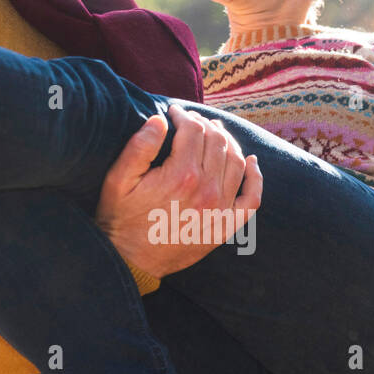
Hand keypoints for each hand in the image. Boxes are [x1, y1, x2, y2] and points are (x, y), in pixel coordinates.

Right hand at [94, 104, 262, 277]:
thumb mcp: (118, 180)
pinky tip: (251, 162)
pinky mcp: (225, 226)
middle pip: (217, 142)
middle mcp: (207, 190)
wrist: (131, 261)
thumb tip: (160, 119)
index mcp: (181, 175)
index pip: (193, 131)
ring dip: (228, 141)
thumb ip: (139, 146)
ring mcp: (220, 210)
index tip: (173, 111)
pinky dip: (255, 177)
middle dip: (205, 124)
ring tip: (215, 132)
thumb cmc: (120, 218)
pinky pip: (251, 199)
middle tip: (193, 119)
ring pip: (236, 162)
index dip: (184, 115)